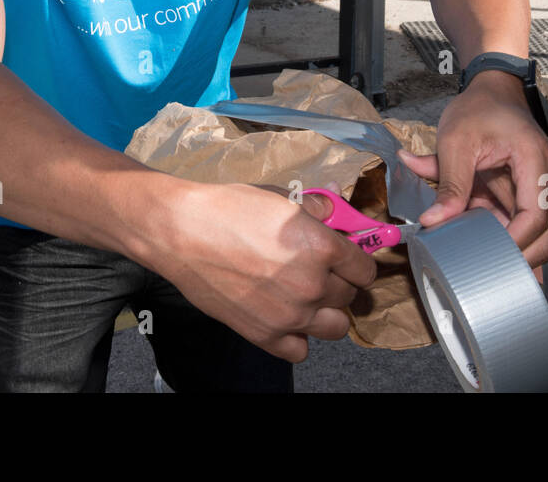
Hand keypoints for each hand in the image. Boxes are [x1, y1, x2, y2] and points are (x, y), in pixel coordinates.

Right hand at [156, 182, 376, 362]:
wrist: (183, 232)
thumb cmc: (228, 209)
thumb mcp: (280, 198)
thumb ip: (315, 209)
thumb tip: (334, 210)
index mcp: (322, 247)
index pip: (364, 268)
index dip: (357, 261)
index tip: (348, 259)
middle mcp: (312, 285)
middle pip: (349, 296)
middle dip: (338, 282)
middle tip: (318, 270)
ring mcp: (289, 315)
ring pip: (334, 327)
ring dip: (325, 312)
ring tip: (305, 296)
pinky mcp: (264, 335)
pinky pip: (300, 350)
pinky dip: (296, 338)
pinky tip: (285, 317)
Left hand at [398, 70, 547, 268]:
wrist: (493, 91)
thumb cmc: (478, 109)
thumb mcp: (455, 141)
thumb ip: (448, 183)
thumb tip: (433, 221)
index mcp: (534, 159)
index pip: (537, 214)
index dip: (517, 242)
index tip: (491, 258)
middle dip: (523, 258)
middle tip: (491, 276)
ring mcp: (544, 186)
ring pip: (540, 233)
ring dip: (514, 247)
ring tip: (486, 264)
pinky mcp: (532, 193)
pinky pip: (526, 224)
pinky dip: (510, 238)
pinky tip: (493, 255)